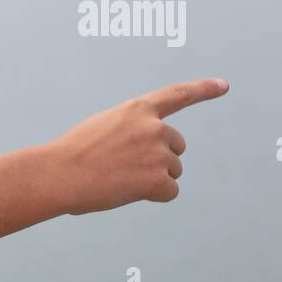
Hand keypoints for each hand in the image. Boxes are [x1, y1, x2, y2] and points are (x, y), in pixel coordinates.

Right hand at [47, 78, 228, 214]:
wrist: (58, 174)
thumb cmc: (71, 155)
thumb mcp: (101, 128)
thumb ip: (131, 131)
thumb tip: (150, 158)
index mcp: (136, 109)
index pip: (177, 95)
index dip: (203, 89)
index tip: (224, 85)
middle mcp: (153, 127)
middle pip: (176, 148)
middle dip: (158, 160)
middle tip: (124, 168)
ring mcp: (158, 152)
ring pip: (172, 171)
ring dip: (152, 179)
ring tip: (119, 179)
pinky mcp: (158, 178)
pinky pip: (170, 192)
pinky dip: (153, 195)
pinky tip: (128, 191)